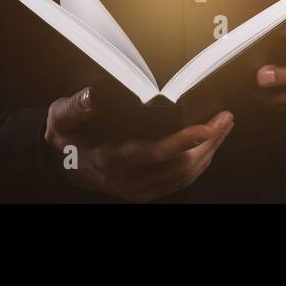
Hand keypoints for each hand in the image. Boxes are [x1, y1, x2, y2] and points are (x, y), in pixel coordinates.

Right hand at [44, 86, 234, 201]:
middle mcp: (128, 179)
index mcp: (111, 159)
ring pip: (184, 175)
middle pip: (179, 166)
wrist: (60, 163)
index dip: (183, 141)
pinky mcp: (145, 190)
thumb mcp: (61, 117)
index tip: (205, 127)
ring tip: (223, 127)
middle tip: (225, 118)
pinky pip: (179, 181)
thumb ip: (76, 107)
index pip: (153, 152)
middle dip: (207, 142)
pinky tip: (208, 146)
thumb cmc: (65, 136)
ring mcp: (138, 188)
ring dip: (208, 152)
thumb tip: (93, 95)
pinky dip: (198, 164)